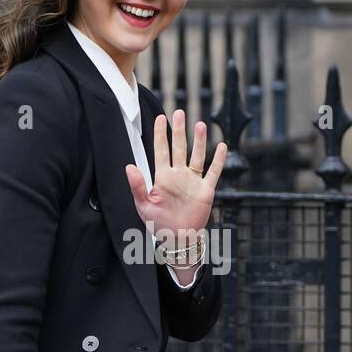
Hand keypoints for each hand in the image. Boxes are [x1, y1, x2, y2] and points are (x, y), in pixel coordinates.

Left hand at [125, 109, 226, 249]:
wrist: (177, 238)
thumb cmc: (158, 224)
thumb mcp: (144, 206)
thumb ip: (137, 186)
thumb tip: (128, 166)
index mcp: (162, 177)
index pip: (161, 150)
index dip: (160, 134)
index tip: (160, 118)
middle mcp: (178, 175)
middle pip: (179, 148)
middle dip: (179, 131)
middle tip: (179, 112)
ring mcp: (193, 181)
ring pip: (197, 156)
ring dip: (199, 141)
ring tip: (200, 124)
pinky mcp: (206, 190)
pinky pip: (213, 172)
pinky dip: (218, 160)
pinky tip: (222, 146)